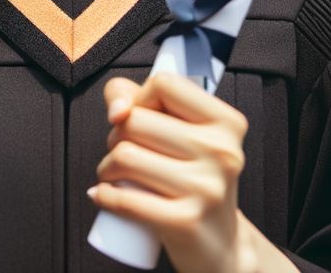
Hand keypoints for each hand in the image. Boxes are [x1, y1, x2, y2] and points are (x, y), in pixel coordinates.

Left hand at [88, 72, 258, 272]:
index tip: (139, 117)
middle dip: (115, 135)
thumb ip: (137, 96)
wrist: (221, 245)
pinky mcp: (187, 221)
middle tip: (125, 152)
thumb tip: (117, 110)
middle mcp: (223, 152)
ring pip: (125, 156)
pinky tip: (103, 195)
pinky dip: (104, 195)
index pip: (164, 85)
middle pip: (135, 120)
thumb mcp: (180, 131)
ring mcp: (207, 188)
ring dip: (107, 166)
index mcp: (226, 122)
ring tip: (116, 175)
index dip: (140, 98)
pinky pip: (125, 199)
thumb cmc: (193, 178)